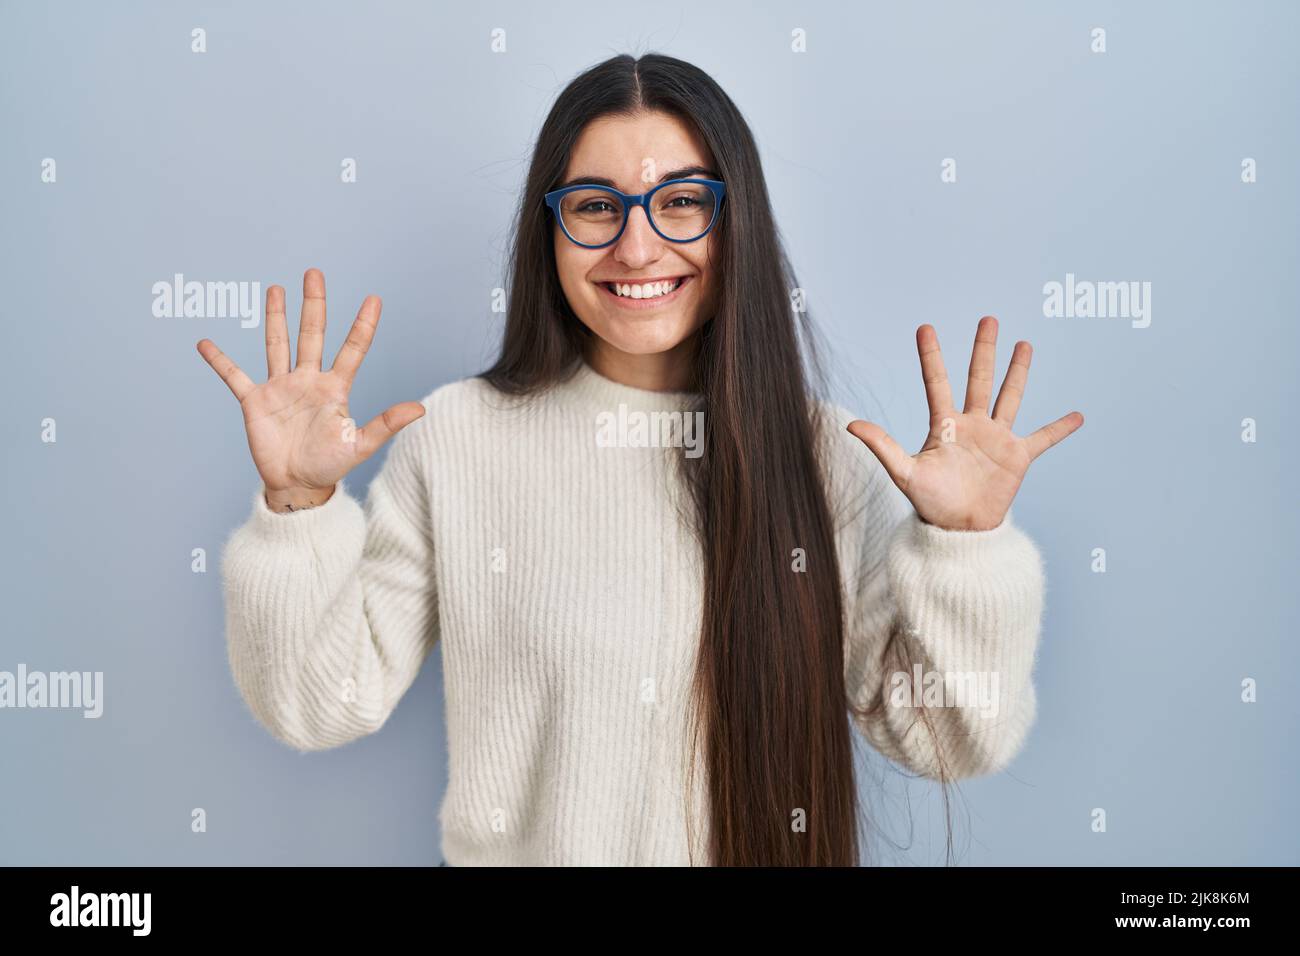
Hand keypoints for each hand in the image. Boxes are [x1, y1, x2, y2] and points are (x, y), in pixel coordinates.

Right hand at [198, 268, 425, 509]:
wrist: (298, 485)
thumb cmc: (330, 465)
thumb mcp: (360, 444)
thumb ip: (386, 423)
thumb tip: (420, 408)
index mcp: (335, 388)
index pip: (352, 349)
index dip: (363, 325)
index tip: (374, 298)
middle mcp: (308, 380)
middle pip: (312, 334)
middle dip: (313, 304)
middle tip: (314, 272)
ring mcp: (281, 388)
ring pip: (278, 344)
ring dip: (276, 318)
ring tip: (276, 289)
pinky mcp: (255, 401)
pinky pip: (235, 376)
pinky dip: (220, 361)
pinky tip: (205, 343)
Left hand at [847, 316, 1081, 531]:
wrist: (957, 531)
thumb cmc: (929, 503)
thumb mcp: (904, 473)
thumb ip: (882, 446)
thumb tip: (850, 426)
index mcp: (944, 425)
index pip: (937, 382)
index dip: (931, 356)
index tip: (925, 327)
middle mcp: (971, 425)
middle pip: (978, 379)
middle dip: (984, 349)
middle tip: (988, 319)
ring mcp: (996, 438)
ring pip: (1009, 397)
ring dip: (1018, 371)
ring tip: (1025, 344)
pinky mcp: (1017, 457)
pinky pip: (1043, 438)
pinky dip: (1060, 428)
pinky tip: (1077, 415)